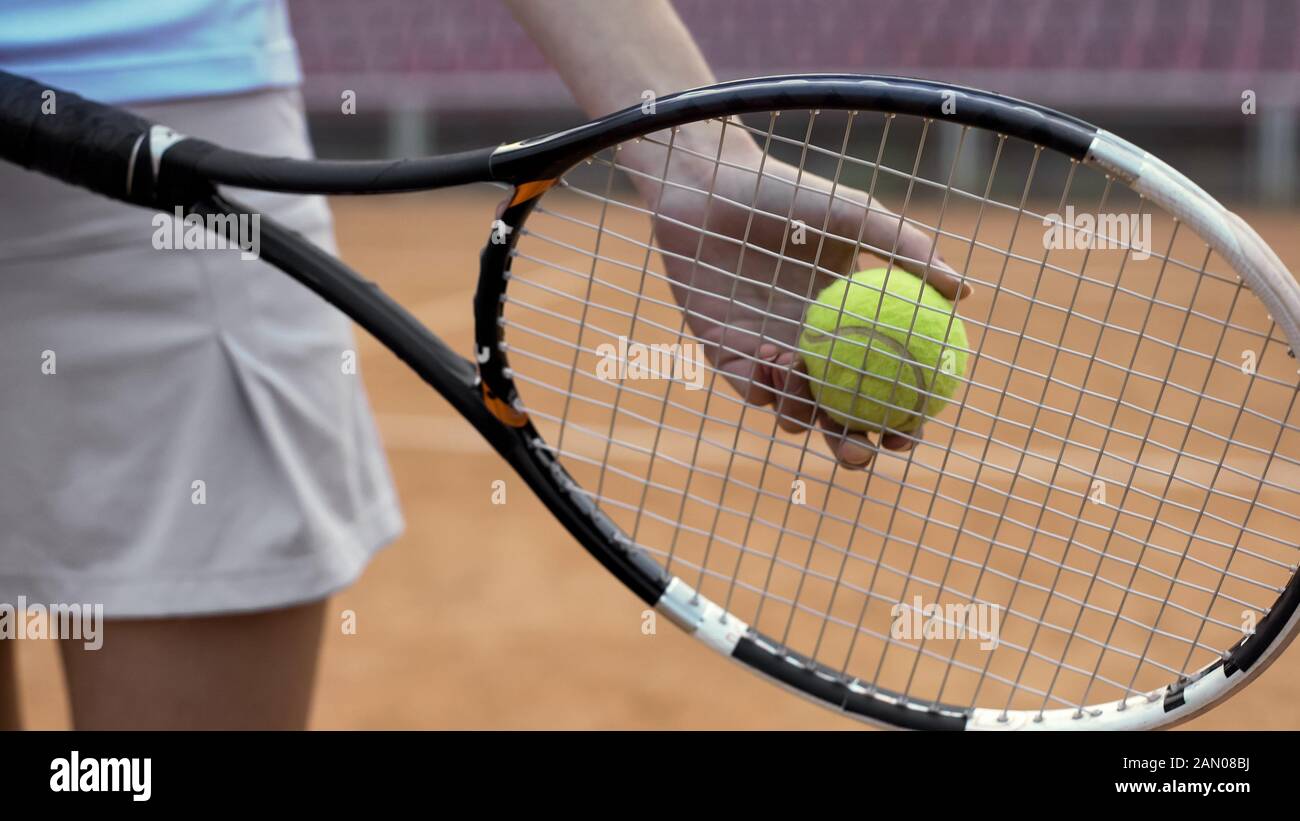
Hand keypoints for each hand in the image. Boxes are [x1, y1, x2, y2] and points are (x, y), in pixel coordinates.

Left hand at [624, 123, 968, 468]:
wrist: (715, 185)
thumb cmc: (788, 192)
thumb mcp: (856, 216)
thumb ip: (909, 251)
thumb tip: (964, 292)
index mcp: (851, 326)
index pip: (882, 386)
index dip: (898, 419)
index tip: (911, 435)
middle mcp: (812, 348)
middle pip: (836, 417)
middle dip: (850, 449)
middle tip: (860, 454)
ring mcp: (767, 352)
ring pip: (790, 410)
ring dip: (802, 415)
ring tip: (808, 382)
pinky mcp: (724, 350)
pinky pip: (748, 386)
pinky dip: (763, 389)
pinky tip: (776, 363)